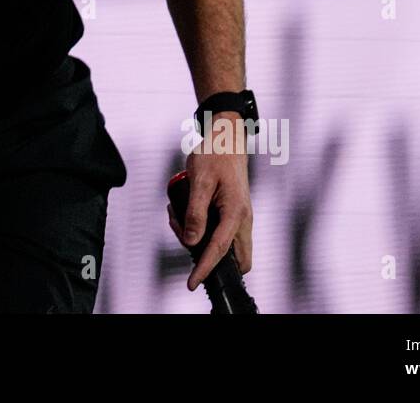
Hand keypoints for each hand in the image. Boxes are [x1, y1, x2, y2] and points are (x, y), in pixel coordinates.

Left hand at [166, 111, 252, 290]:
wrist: (226, 136)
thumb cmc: (215, 153)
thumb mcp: (199, 180)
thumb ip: (195, 212)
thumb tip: (191, 241)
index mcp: (236, 212)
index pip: (220, 250)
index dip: (204, 268)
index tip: (192, 283)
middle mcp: (242, 219)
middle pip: (232, 258)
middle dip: (206, 257)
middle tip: (182, 235)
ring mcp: (239, 217)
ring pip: (223, 245)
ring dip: (199, 238)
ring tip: (177, 215)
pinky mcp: (232, 213)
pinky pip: (218, 231)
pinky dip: (200, 227)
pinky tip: (183, 210)